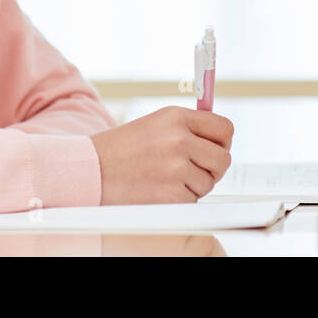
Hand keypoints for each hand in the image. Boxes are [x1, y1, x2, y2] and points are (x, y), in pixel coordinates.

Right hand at [89, 106, 233, 204]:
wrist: (92, 170)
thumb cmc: (123, 148)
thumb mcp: (157, 124)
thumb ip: (189, 127)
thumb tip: (221, 138)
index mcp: (177, 117)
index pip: (224, 128)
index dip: (223, 141)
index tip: (216, 147)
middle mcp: (179, 139)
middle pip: (223, 158)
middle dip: (213, 168)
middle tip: (195, 169)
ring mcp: (177, 168)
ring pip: (209, 182)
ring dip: (194, 185)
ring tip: (167, 177)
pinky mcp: (173, 195)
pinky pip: (194, 200)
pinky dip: (181, 199)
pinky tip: (160, 189)